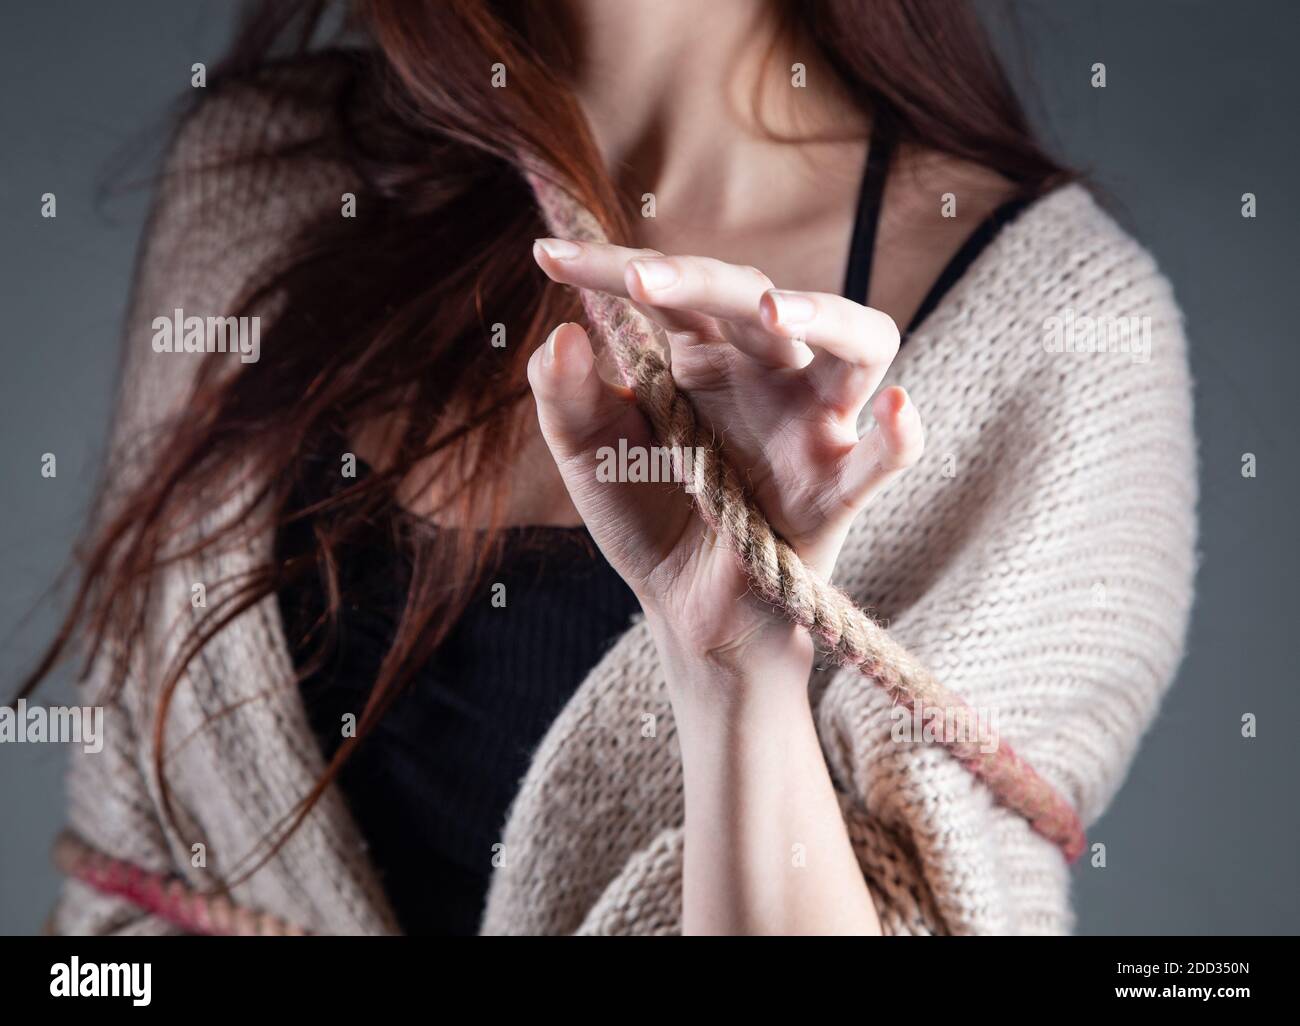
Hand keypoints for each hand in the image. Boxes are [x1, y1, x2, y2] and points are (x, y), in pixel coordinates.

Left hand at [527, 239, 923, 684]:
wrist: (686, 610)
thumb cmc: (647, 516)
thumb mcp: (589, 456)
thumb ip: (566, 397)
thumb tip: (559, 334)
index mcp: (705, 357)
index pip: (673, 290)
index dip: (613, 269)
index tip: (549, 258)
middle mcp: (767, 375)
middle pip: (757, 298)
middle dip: (702, 279)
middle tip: (640, 280)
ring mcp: (811, 426)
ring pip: (859, 344)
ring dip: (825, 317)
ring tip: (773, 313)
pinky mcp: (836, 491)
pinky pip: (883, 460)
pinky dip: (898, 436)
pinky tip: (893, 409)